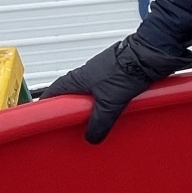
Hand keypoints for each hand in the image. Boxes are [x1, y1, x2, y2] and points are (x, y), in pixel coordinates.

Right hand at [38, 34, 191, 142]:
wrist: (148, 56)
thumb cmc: (126, 70)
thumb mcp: (109, 104)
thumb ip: (98, 123)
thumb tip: (92, 136)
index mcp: (77, 80)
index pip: (53, 93)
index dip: (47, 105)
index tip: (43, 117)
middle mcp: (86, 75)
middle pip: (72, 97)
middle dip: (72, 111)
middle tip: (73, 127)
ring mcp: (100, 75)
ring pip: (90, 96)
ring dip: (92, 108)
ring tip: (97, 122)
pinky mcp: (114, 76)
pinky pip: (105, 93)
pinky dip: (106, 103)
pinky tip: (113, 112)